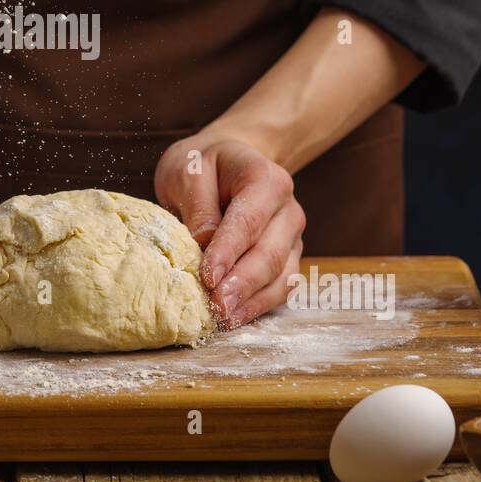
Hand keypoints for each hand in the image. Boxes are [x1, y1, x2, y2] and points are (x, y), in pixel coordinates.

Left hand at [154, 130, 304, 327]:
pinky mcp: (288, 257)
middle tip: (216, 306)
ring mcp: (291, 236)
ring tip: (225, 319)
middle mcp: (287, 209)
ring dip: (253, 301)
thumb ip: (198, 205)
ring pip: (281, 275)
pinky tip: (236, 318)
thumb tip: (204, 244)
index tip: (207, 277)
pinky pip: (281, 286)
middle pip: (269, 252)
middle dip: (242, 283)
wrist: (226, 162)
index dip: (228, 252)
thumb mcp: (189, 170)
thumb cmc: (203, 165)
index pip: (248, 221)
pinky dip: (260, 305)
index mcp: (266, 179)